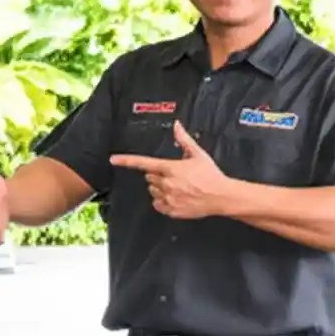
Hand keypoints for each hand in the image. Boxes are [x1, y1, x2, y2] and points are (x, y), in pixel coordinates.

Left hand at [110, 121, 233, 218]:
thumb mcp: (198, 154)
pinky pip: (157, 205)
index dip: (126, 161)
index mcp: (171, 168)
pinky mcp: (171, 210)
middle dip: (157, 175)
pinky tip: (175, 197)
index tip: (113, 159)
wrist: (221, 196)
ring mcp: (168, 198)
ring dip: (159, 188)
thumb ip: (184, 140)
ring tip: (176, 186)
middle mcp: (167, 183)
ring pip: (152, 191)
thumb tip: (176, 125)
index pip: (144, 163)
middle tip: (173, 174)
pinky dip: (162, 201)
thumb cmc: (210, 175)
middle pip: (149, 177)